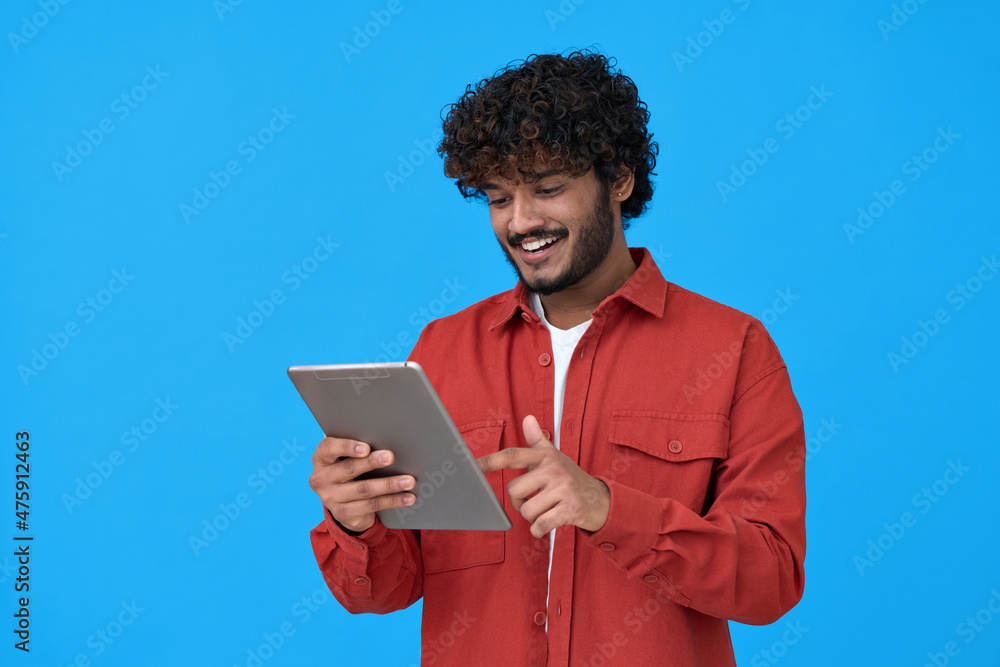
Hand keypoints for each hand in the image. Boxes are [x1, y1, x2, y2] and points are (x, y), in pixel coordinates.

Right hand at [308, 437, 415, 532]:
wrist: (343, 502)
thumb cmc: (349, 469)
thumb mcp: (346, 457)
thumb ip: (358, 446)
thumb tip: (383, 434)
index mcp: (321, 459)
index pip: (328, 448)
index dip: (347, 447)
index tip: (366, 447)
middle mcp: (321, 479)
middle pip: (349, 469)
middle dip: (372, 462)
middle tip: (391, 457)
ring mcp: (330, 498)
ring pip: (364, 490)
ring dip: (389, 484)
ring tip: (409, 480)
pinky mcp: (342, 514)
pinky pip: (371, 506)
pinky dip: (392, 501)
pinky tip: (408, 497)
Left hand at [477, 415, 609, 537]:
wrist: (601, 500)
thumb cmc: (570, 478)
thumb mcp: (555, 457)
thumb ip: (537, 441)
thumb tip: (528, 419)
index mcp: (546, 456)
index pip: (513, 456)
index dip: (491, 461)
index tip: (473, 466)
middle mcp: (554, 469)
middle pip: (514, 490)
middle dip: (519, 501)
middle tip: (533, 500)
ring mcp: (563, 489)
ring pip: (526, 510)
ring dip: (531, 516)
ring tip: (545, 510)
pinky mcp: (570, 509)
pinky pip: (540, 524)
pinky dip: (539, 530)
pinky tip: (548, 524)